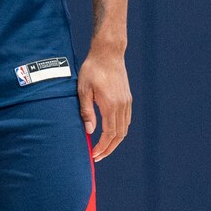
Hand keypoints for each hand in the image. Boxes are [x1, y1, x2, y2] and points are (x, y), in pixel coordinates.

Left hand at [78, 44, 130, 161]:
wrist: (108, 53)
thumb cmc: (92, 69)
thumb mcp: (83, 89)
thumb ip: (86, 111)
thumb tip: (89, 131)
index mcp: (111, 105)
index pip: (109, 134)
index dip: (102, 147)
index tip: (93, 154)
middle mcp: (122, 105)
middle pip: (119, 135)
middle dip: (108, 148)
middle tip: (97, 157)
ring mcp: (127, 102)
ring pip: (124, 129)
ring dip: (114, 141)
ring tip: (102, 148)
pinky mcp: (127, 98)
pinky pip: (126, 120)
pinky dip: (119, 131)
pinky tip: (110, 134)